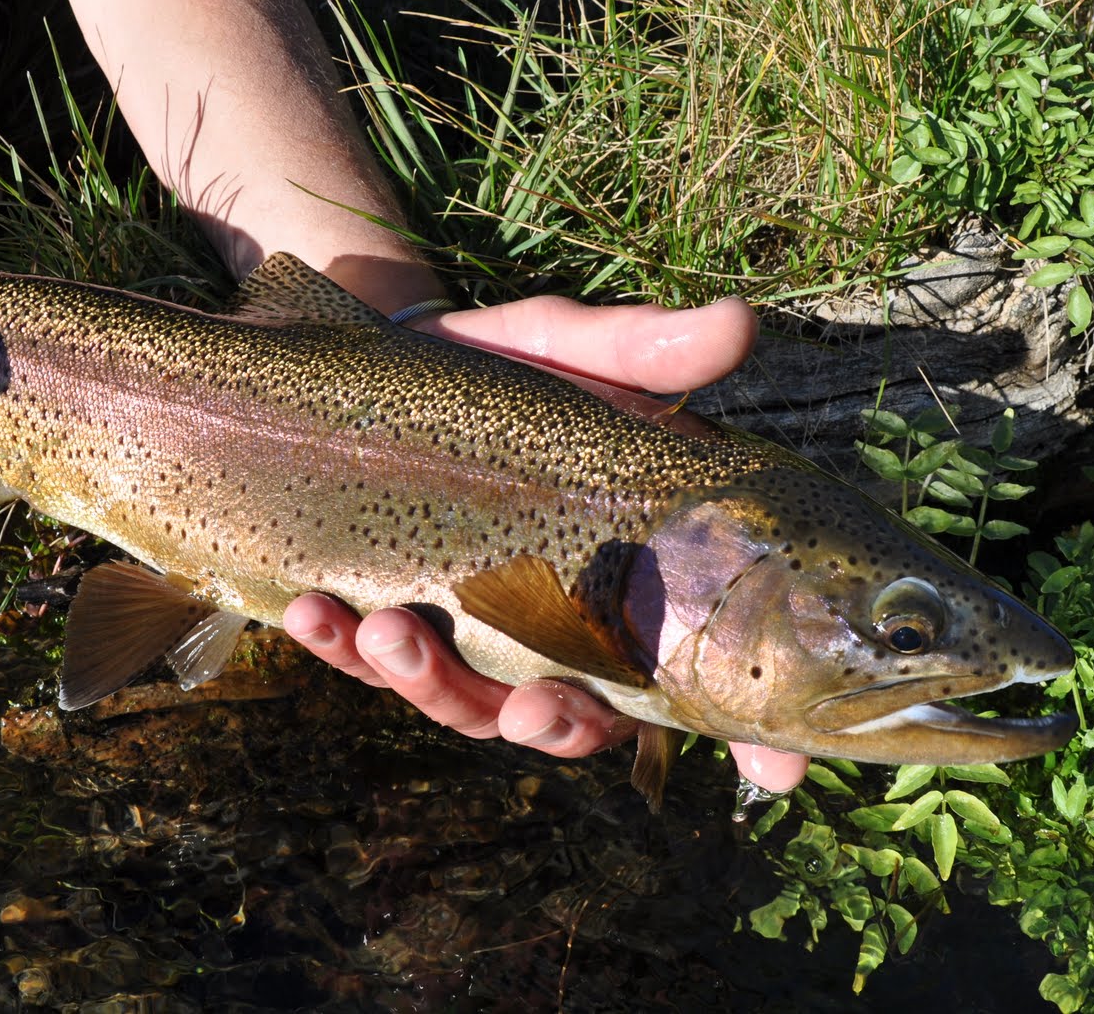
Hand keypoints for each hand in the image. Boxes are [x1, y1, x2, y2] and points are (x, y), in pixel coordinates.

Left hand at [283, 292, 809, 794]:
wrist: (394, 350)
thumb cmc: (509, 363)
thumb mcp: (573, 347)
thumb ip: (645, 350)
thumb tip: (742, 321)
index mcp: (626, 574)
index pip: (699, 669)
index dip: (747, 730)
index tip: (778, 773)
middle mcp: (556, 623)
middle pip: (575, 717)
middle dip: (554, 727)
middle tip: (530, 708)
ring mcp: (468, 630)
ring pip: (464, 704)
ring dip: (429, 688)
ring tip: (388, 635)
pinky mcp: (388, 614)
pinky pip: (366, 659)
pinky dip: (337, 647)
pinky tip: (315, 615)